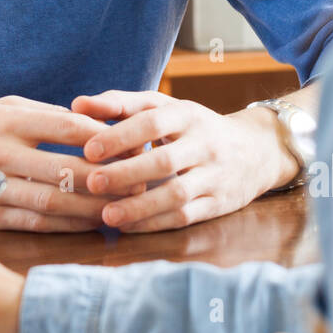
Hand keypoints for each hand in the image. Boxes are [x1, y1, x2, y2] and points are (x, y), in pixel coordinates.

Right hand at [0, 95, 124, 231]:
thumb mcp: (0, 109)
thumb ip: (46, 115)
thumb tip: (98, 126)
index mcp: (8, 119)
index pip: (69, 128)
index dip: (106, 140)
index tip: (134, 146)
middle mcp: (0, 152)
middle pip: (67, 170)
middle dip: (109, 180)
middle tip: (140, 183)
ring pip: (54, 203)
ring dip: (93, 209)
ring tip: (123, 209)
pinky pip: (36, 224)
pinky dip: (67, 226)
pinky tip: (90, 225)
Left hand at [71, 91, 299, 231]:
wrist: (256, 151)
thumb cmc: (193, 127)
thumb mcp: (165, 108)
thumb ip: (121, 104)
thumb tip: (76, 104)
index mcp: (188, 114)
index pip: (153, 122)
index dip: (120, 136)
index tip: (89, 149)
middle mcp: (205, 144)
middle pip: (165, 161)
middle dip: (127, 173)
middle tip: (92, 183)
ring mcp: (215, 176)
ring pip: (177, 194)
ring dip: (140, 207)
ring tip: (106, 215)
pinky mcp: (219, 203)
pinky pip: (186, 216)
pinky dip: (156, 223)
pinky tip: (128, 227)